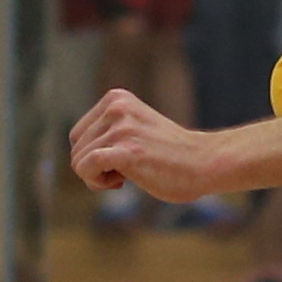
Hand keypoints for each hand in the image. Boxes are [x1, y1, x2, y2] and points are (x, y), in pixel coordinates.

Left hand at [70, 89, 229, 200]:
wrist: (205, 163)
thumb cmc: (171, 155)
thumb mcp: (134, 128)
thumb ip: (108, 132)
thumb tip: (77, 155)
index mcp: (116, 98)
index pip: (77, 135)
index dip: (93, 155)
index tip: (120, 160)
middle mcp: (116, 107)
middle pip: (76, 149)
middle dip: (95, 169)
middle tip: (127, 171)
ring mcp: (121, 128)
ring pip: (79, 162)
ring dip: (99, 178)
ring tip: (130, 174)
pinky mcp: (126, 150)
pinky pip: (87, 167)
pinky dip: (96, 182)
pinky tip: (121, 182)